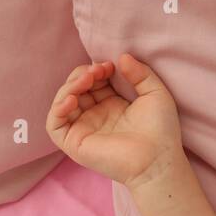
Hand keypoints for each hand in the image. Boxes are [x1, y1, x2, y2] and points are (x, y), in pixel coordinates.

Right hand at [46, 53, 183, 189]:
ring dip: (69, 87)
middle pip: (77, 88)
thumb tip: (122, 56)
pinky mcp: (74, 143)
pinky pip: (54, 125)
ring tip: (86, 80)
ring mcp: (83, 129)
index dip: (97, 70)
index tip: (109, 65)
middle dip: (82, 75)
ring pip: (63, 102)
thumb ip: (141, 73)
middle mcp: (96, 115)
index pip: (94, 81)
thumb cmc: (161, 130)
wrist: (157, 159)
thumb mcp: (155, 94)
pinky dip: (57, 109)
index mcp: (112, 105)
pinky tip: (71, 100)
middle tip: (96, 71)